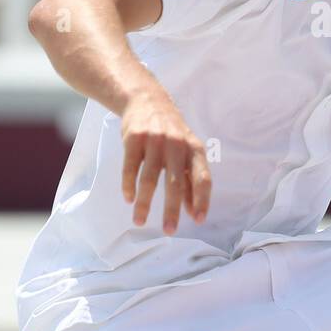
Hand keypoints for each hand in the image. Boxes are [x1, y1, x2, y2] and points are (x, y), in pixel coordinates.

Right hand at [119, 91, 211, 233]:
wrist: (147, 100)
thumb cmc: (171, 133)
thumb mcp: (186, 151)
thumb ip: (190, 180)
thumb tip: (193, 211)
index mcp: (194, 149)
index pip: (202, 178)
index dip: (201, 200)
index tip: (198, 220)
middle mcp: (177, 144)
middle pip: (175, 183)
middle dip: (172, 210)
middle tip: (169, 231)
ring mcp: (155, 140)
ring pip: (150, 178)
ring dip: (145, 203)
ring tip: (140, 221)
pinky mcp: (134, 138)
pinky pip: (130, 167)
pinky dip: (128, 185)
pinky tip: (129, 199)